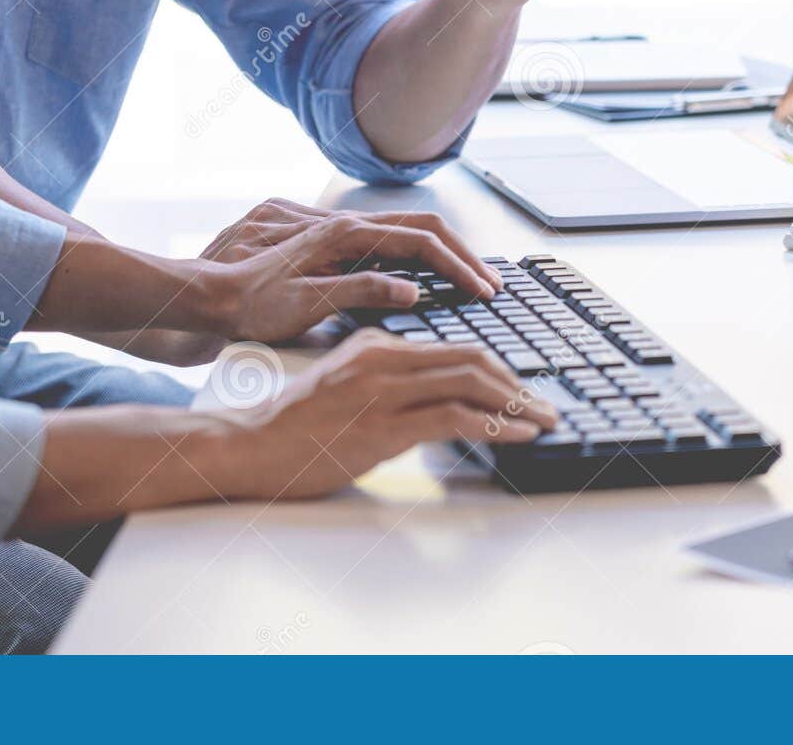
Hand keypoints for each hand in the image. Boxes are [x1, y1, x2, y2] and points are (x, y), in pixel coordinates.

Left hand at [201, 199, 503, 343]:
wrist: (203, 299)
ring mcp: (331, 229)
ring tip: (466, 282)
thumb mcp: (307, 305)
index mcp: (341, 234)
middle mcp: (338, 222)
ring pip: (401, 232)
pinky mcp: (322, 241)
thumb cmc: (247, 307)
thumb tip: (414, 290)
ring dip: (439, 255)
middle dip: (460, 255)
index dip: (458, 266)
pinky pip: (379, 241)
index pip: (419, 242)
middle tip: (489, 285)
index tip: (483, 292)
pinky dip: (412, 257)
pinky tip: (419, 280)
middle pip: (418, 227)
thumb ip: (363, 291)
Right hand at [226, 330, 557, 499]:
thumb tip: (431, 399)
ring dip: (517, 402)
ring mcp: (383, 390)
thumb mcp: (342, 387)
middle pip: (472, 357)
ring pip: (471, 381)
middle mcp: (383, 358)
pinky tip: (517, 434)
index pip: (454, 348)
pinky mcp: (382, 425)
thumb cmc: (291, 429)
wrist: (246, 447)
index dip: (498, 369)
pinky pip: (454, 417)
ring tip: (544, 421)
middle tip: (546, 405)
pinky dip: (496, 423)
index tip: (522, 391)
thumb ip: (385, 381)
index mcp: (376, 344)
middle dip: (518, 382)